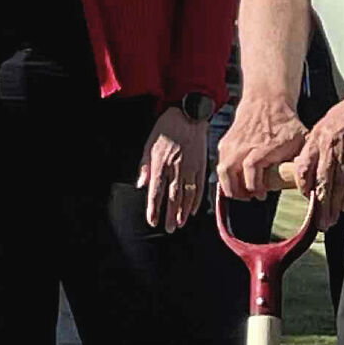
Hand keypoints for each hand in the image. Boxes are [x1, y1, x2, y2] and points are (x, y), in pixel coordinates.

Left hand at [138, 107, 207, 231]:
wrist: (189, 114)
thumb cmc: (166, 128)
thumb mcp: (149, 144)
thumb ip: (145, 166)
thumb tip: (141, 185)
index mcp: (161, 164)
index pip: (156, 192)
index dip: (154, 209)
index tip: (152, 221)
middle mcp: (176, 169)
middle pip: (172, 197)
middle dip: (170, 216)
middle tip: (169, 230)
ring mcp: (190, 168)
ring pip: (187, 195)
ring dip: (184, 211)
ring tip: (181, 224)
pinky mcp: (201, 165)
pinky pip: (199, 186)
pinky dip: (197, 200)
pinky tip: (194, 210)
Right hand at [219, 93, 305, 199]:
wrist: (267, 101)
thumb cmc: (286, 123)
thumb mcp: (301, 139)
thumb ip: (304, 160)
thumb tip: (309, 179)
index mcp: (264, 147)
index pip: (251, 170)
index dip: (254, 186)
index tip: (261, 195)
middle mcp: (245, 146)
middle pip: (230, 174)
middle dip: (239, 191)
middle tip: (249, 197)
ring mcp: (233, 144)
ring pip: (222, 171)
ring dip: (230, 186)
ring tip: (241, 192)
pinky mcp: (225, 143)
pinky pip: (220, 164)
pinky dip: (226, 175)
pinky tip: (237, 179)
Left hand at [295, 83, 343, 224]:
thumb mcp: (333, 120)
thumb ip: (324, 141)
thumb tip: (318, 160)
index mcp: (319, 135)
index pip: (303, 167)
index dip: (303, 187)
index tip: (307, 199)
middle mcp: (330, 144)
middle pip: (320, 181)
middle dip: (318, 205)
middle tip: (318, 221)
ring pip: (337, 185)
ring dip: (333, 206)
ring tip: (331, 220)